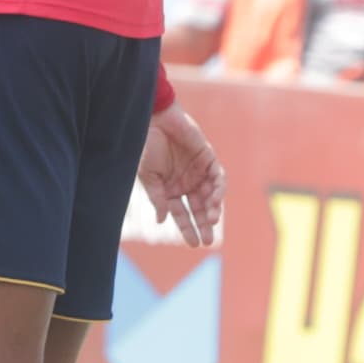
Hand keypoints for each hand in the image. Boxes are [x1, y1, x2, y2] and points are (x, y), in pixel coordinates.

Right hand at [138, 102, 225, 249]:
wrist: (153, 119)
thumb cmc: (145, 146)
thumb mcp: (148, 176)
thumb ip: (158, 198)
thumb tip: (162, 222)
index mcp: (170, 189)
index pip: (181, 214)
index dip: (187, 228)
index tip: (193, 244)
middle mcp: (186, 182)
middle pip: (199, 208)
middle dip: (204, 225)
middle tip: (207, 240)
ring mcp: (198, 171)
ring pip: (210, 196)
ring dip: (212, 209)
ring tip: (210, 221)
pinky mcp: (208, 157)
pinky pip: (218, 177)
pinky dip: (218, 190)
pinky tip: (214, 200)